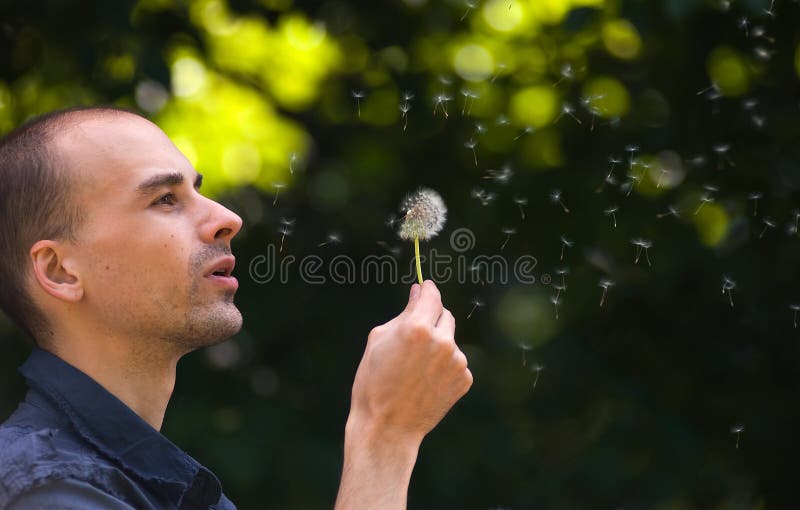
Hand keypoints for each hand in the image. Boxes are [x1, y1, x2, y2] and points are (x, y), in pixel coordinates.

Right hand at [347, 280, 472, 445]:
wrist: (387, 427)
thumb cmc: (374, 382)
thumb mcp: (379, 340)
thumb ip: (404, 313)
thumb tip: (419, 292)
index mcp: (418, 328)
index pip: (432, 296)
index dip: (428, 291)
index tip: (425, 288)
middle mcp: (442, 342)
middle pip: (445, 315)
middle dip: (432, 319)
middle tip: (413, 337)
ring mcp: (457, 362)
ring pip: (450, 340)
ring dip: (438, 345)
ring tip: (415, 369)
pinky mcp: (464, 379)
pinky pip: (456, 362)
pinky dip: (444, 366)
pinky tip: (426, 382)